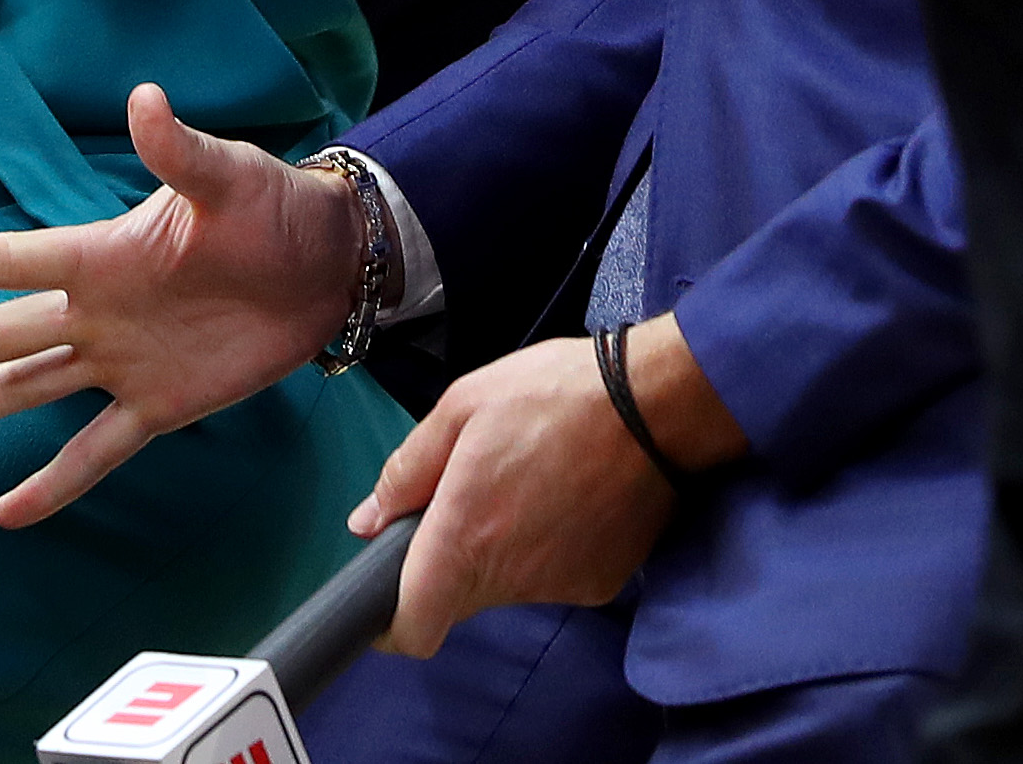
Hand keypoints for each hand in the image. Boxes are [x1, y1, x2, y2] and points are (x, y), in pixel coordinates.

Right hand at [0, 85, 359, 525]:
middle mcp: (95, 312)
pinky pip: (96, 449)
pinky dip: (54, 483)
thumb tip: (145, 99)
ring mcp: (121, 363)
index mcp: (101, 254)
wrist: (329, 267)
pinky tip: (5, 510)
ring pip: (22, 389)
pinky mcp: (160, 406)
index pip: (8, 260)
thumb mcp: (227, 177)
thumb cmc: (272, 208)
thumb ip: (178, 150)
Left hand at [357, 326, 732, 654]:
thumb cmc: (551, 393)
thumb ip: (408, 471)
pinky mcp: (600, 584)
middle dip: (449, 564)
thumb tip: (367, 522)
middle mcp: (511, 577)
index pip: (415, 628)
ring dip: (501, 551)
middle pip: (458, 601)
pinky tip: (565, 497)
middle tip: (467, 499)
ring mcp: (560, 587)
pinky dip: (547, 550)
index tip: (389, 595)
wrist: (654, 404)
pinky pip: (553, 579)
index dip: (393, 624)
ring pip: (506, 587)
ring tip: (527, 483)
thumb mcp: (461, 406)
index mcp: (464, 535)